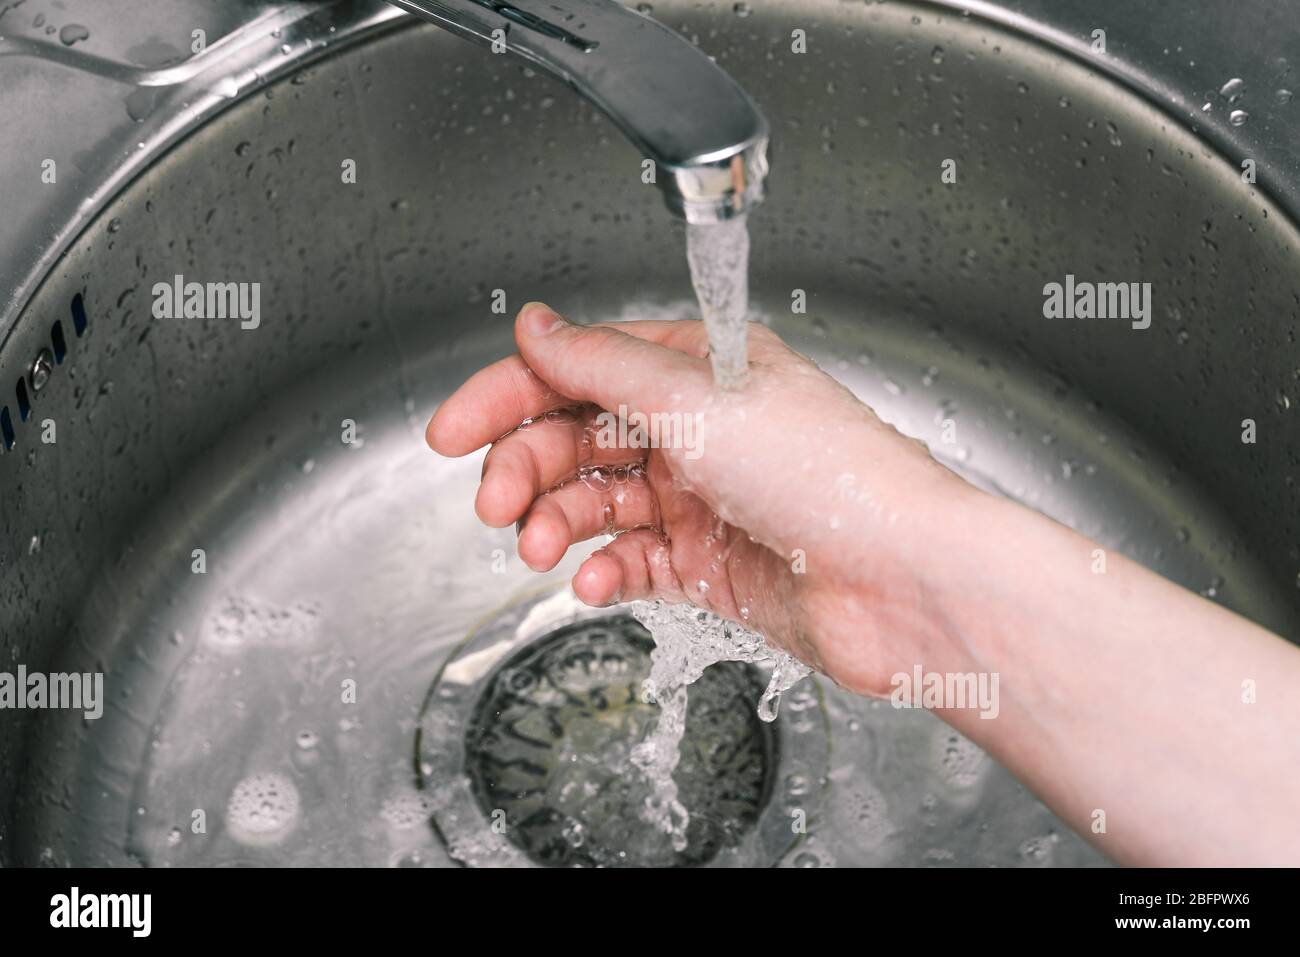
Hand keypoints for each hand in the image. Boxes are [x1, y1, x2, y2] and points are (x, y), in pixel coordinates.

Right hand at [426, 302, 971, 695]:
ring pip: (596, 502)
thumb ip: (600, 365)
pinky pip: (632, 561)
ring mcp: (701, 497)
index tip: (453, 431)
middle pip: (576, 437)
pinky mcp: (709, 563)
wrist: (900, 581)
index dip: (509, 395)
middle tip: (492, 502)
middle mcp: (697, 427)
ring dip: (555, 523)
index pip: (579, 369)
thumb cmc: (830, 475)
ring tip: (536, 547)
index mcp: (697, 369)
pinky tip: (594, 582)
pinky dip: (604, 571)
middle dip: (524, 466)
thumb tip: (535, 323)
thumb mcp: (694, 399)